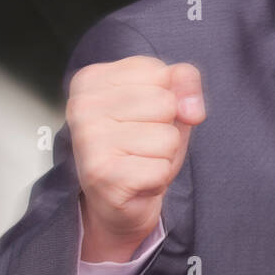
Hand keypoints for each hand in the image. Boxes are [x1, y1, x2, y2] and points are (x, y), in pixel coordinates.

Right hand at [68, 55, 205, 260]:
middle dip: (166, 128)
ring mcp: (88, 140)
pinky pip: (161, 168)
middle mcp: (83, 106)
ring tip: (140, 161)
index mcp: (93, 79)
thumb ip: (183, 82)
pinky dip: (158, 178)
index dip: (166, 98)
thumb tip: (192, 108)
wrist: (120, 203)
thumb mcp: (167, 103)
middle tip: (142, 145)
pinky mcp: (101, 174)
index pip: (159, 71)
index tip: (142, 117)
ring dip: (163, 156)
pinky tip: (137, 180)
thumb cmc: (140, 148)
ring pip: (167, 137)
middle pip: (165, 102)